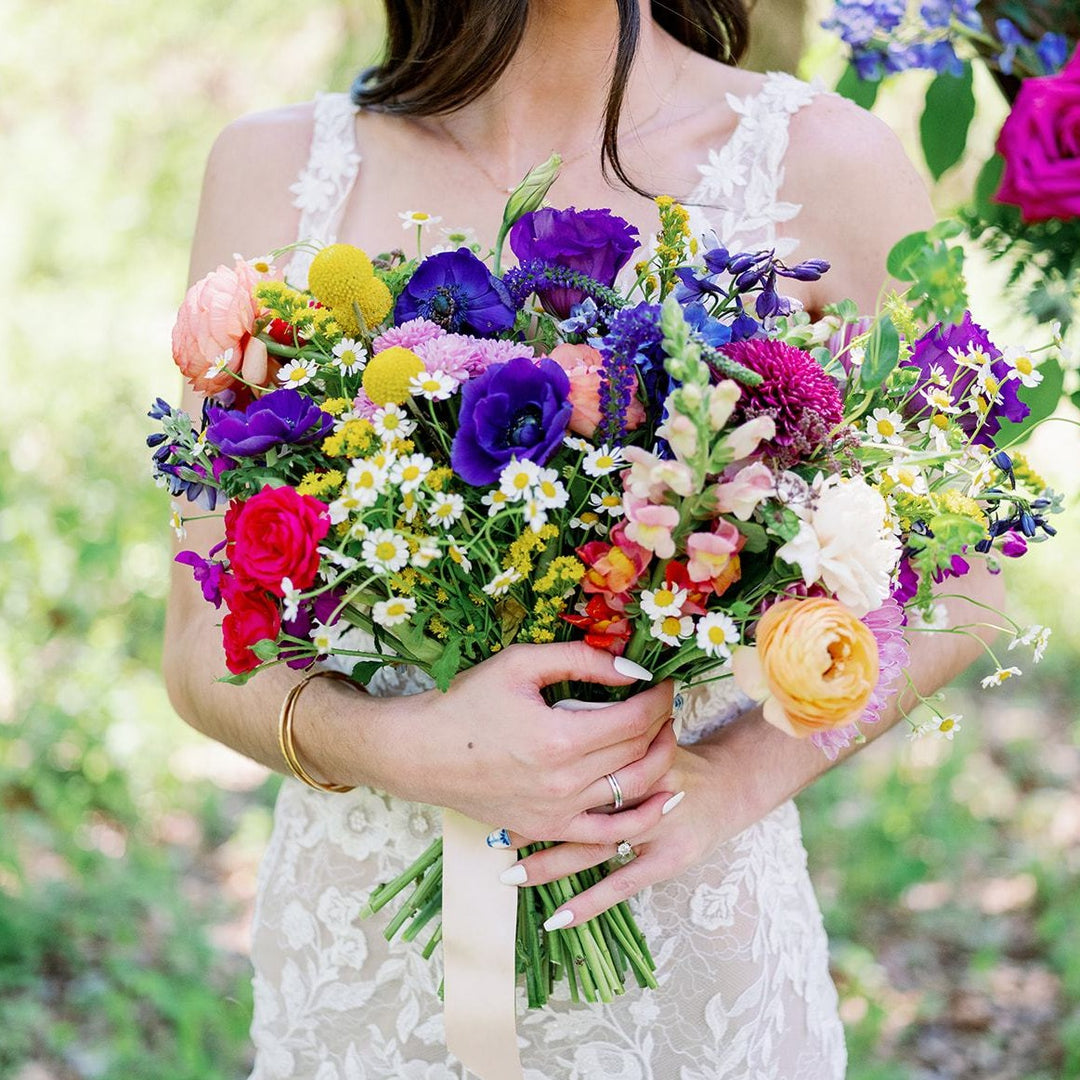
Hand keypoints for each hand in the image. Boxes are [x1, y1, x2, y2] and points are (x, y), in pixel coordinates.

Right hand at [368, 641, 675, 842]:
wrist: (421, 755)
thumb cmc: (466, 702)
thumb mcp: (520, 664)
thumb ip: (580, 660)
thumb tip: (632, 668)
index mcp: (559, 737)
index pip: (634, 718)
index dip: (659, 698)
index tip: (665, 681)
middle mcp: (564, 781)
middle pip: (638, 752)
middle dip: (661, 724)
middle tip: (664, 703)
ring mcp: (558, 811)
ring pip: (633, 791)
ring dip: (660, 762)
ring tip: (665, 737)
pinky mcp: (550, 828)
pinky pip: (609, 834)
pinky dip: (642, 818)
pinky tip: (664, 798)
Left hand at [495, 743, 750, 928]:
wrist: (730, 783)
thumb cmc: (674, 754)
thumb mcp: (644, 727)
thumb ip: (607, 724)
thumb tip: (557, 709)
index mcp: (637, 747)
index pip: (586, 757)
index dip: (543, 769)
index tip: (504, 778)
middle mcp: (646, 786)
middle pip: (583, 805)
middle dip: (536, 820)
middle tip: (495, 833)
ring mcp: (658, 826)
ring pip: (594, 847)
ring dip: (550, 862)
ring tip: (509, 874)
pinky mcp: (669, 858)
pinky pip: (623, 884)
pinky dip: (589, 902)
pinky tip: (557, 918)